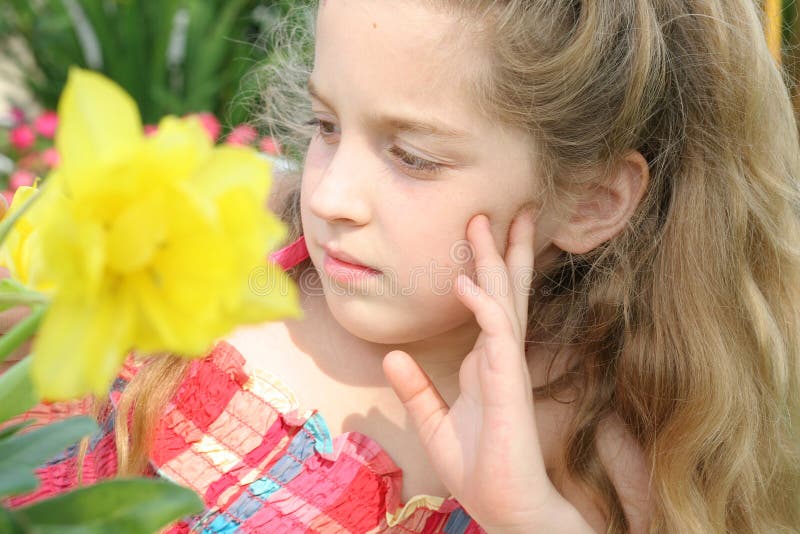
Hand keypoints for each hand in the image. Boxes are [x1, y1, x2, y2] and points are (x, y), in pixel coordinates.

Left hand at [383, 209, 592, 532]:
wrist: (505, 505)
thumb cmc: (479, 468)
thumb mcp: (435, 423)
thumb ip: (417, 390)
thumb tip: (392, 355)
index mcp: (484, 363)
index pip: (490, 305)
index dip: (487, 269)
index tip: (479, 235)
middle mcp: (498, 357)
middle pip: (504, 292)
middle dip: (503, 251)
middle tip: (505, 210)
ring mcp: (506, 367)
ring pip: (504, 301)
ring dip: (496, 262)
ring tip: (487, 223)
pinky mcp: (508, 383)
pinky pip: (497, 333)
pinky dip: (483, 305)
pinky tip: (467, 282)